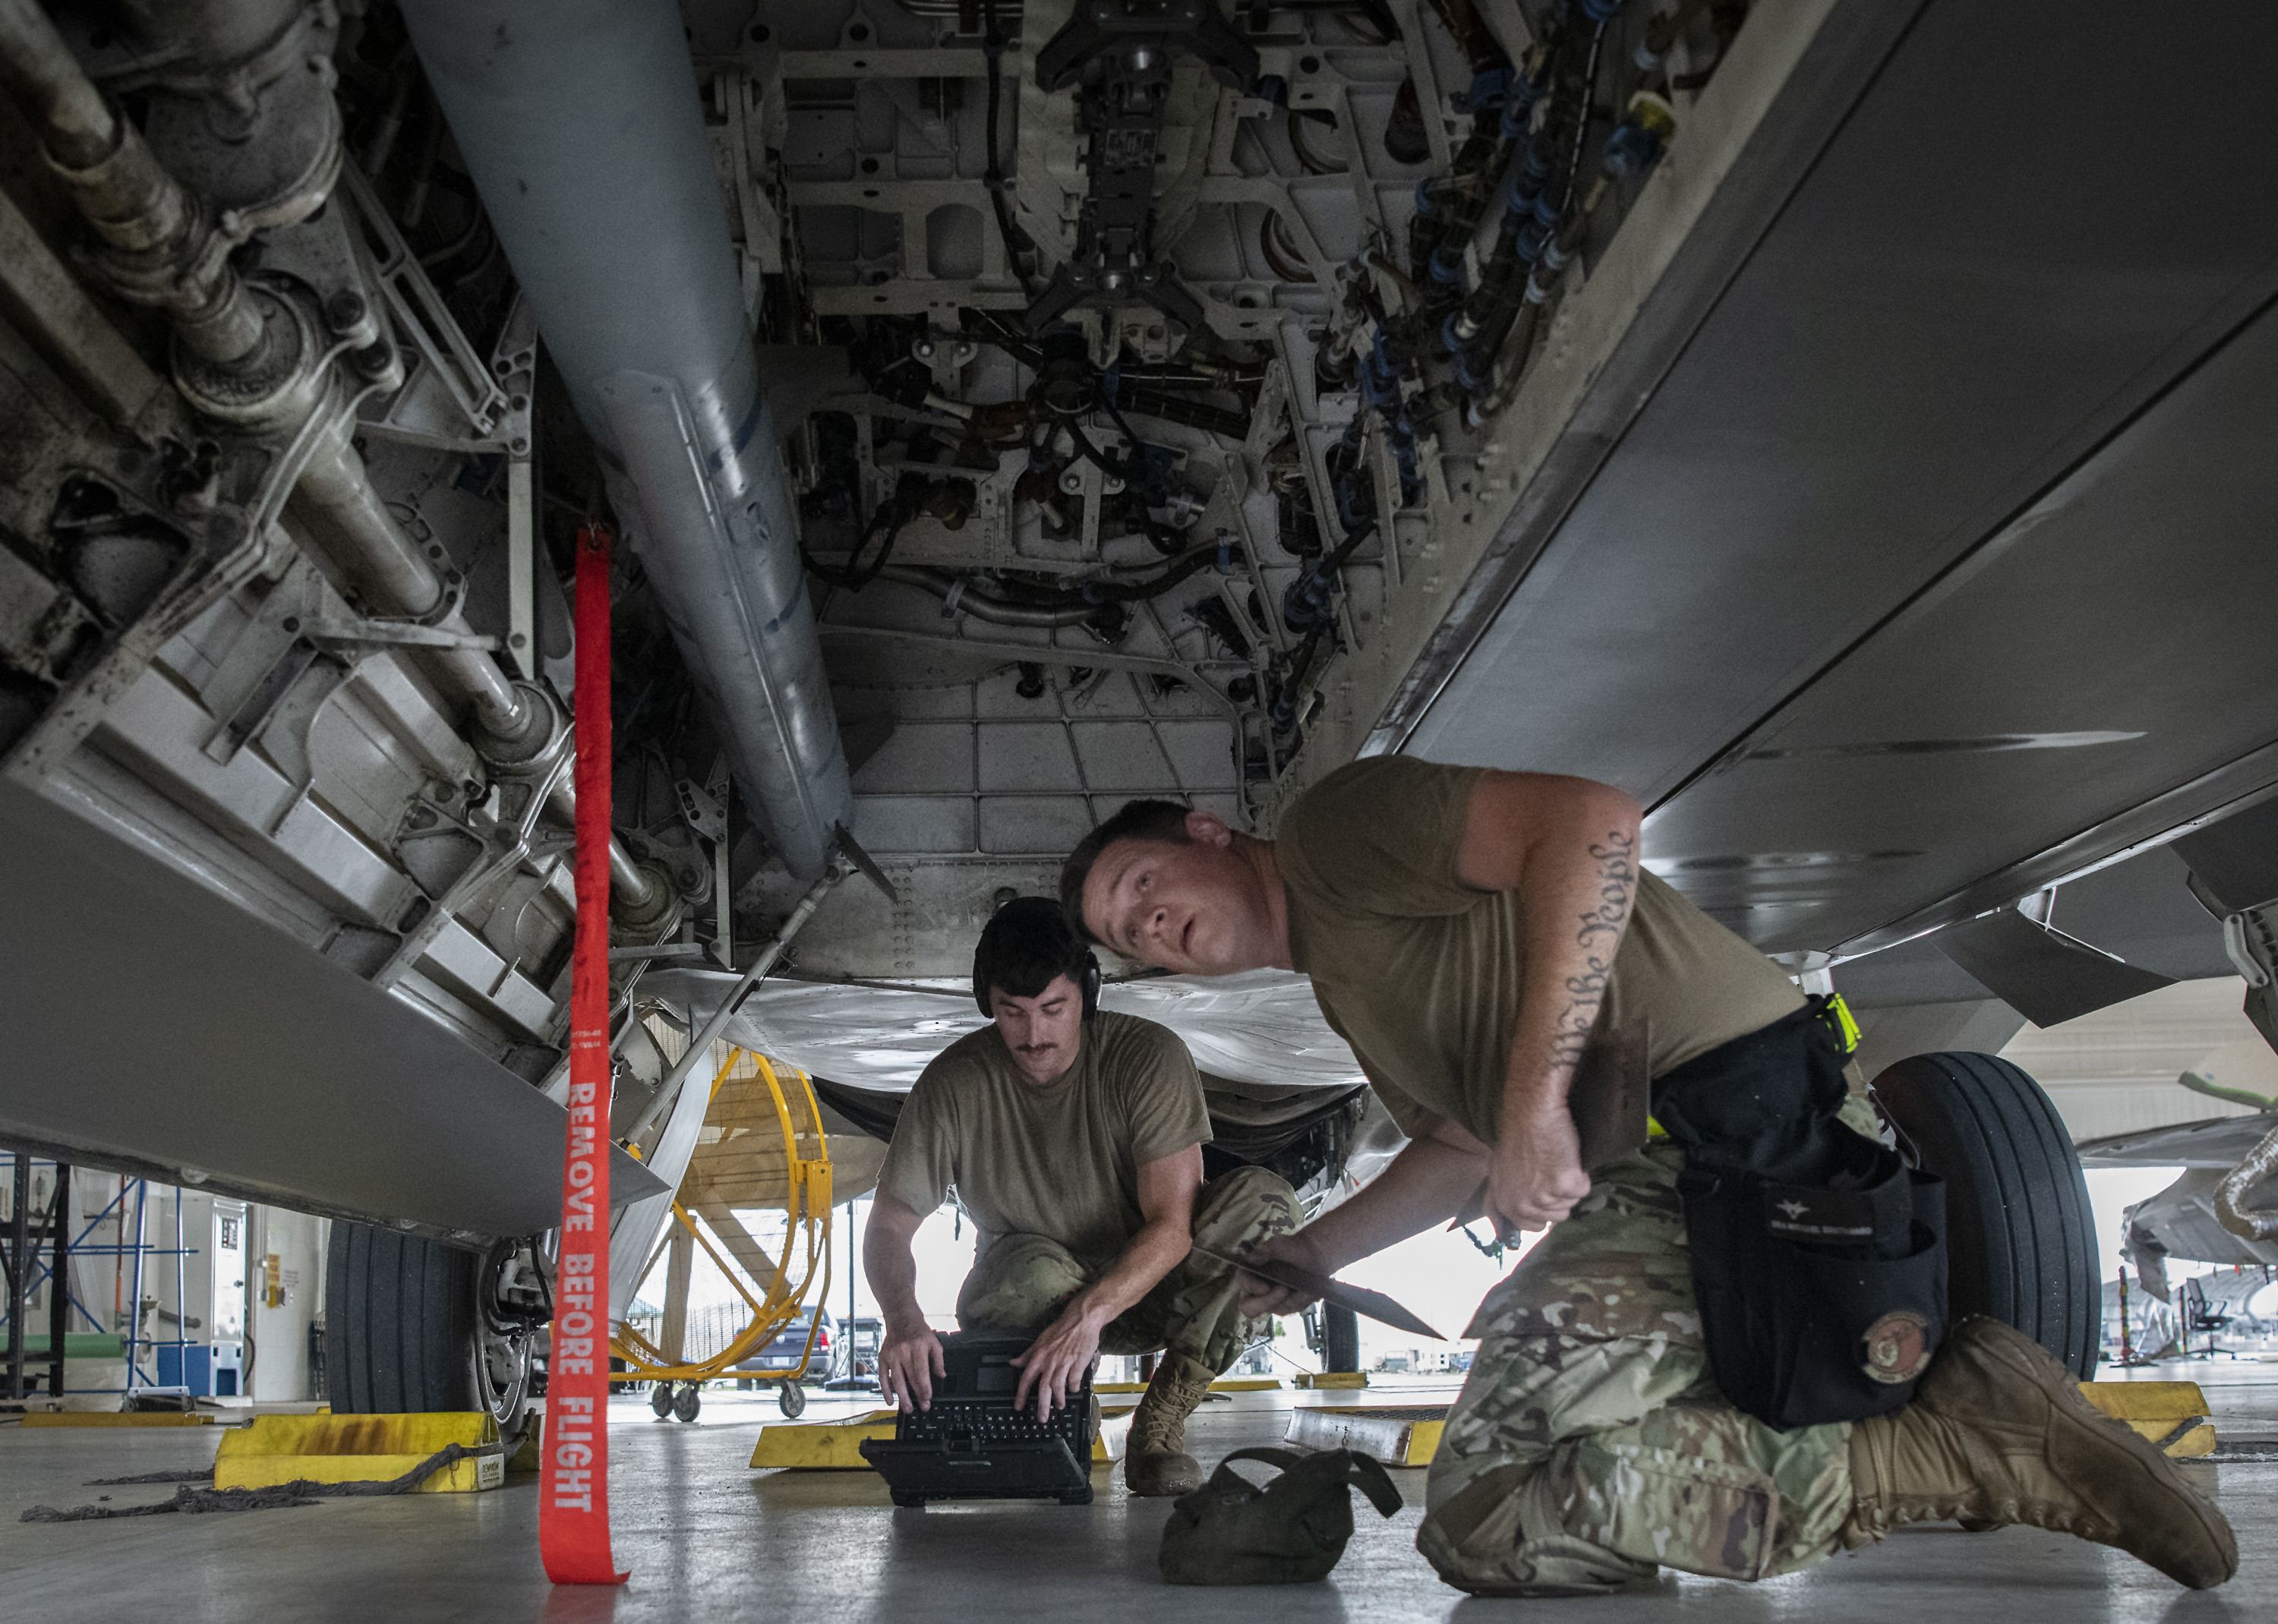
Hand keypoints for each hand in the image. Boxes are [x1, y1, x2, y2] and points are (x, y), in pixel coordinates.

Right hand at [878, 1321, 944, 1412]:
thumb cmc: (918, 1331)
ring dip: (901, 1397)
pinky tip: (890, 1401)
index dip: (924, 1387)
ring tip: (907, 1408)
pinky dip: (885, 1390)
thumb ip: (938, 1360)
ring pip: (896, 1380)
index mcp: (918, 1347)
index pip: (921, 1372)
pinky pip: (883, 1377)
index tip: (927, 1398)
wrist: (901, 1318)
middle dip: (916, 1395)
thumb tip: (941, 1375)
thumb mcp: (934, 1342)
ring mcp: (891, 1355)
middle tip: (921, 1407)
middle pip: (909, 1378)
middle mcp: (903, 1352)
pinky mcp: (883, 1357)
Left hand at [1010, 1300, 1103, 1420]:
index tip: (1019, 1406)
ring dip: (1059, 1398)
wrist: (1081, 1319)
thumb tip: (1013, 1362)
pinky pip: (1075, 1379)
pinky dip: (1074, 1386)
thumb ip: (1027, 1354)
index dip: (1021, 1394)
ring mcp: (1065, 1362)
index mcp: (1039, 1356)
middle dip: (1042, 1405)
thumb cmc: (1061, 1330)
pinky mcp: (1079, 1362)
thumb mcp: (1040, 1340)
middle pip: (1043, 1387)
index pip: (1026, 1378)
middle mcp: (1050, 1361)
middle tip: (1042, 1418)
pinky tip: (1074, 1390)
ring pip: (1058, 1385)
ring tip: (1059, 1406)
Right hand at [1232, 1229, 1334, 1317]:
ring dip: (1292, 1299)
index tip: (1265, 1288)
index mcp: (1250, 1272)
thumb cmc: (1293, 1247)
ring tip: (1305, 1286)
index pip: (1242, 1282)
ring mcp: (1271, 1301)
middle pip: (1249, 1308)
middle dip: (1267, 1302)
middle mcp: (1256, 1291)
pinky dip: (1302, 1300)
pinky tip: (1308, 1291)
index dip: (1250, 1287)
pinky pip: (1292, 1309)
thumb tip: (1250, 1259)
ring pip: (1276, 1309)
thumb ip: (1265, 1251)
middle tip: (1284, 1291)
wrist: (1315, 1254)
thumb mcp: (1280, 1244)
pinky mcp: (1286, 1306)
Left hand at [1484, 1105, 1590, 1238]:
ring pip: (1570, 1204)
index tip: (1545, 1195)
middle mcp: (1522, 1204)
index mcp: (1505, 1202)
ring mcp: (1544, 1197)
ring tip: (1557, 1160)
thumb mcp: (1498, 1171)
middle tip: (1550, 1170)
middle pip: (1554, 1217)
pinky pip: (1583, 1190)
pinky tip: (1567, 1157)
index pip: (1528, 1226)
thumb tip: (1499, 1226)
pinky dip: (1580, 1175)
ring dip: (1569, 1185)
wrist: (1533, 1113)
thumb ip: (1501, 1199)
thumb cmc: (1517, 1136)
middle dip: (1557, 1197)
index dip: (1541, 1213)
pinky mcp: (1564, 1186)